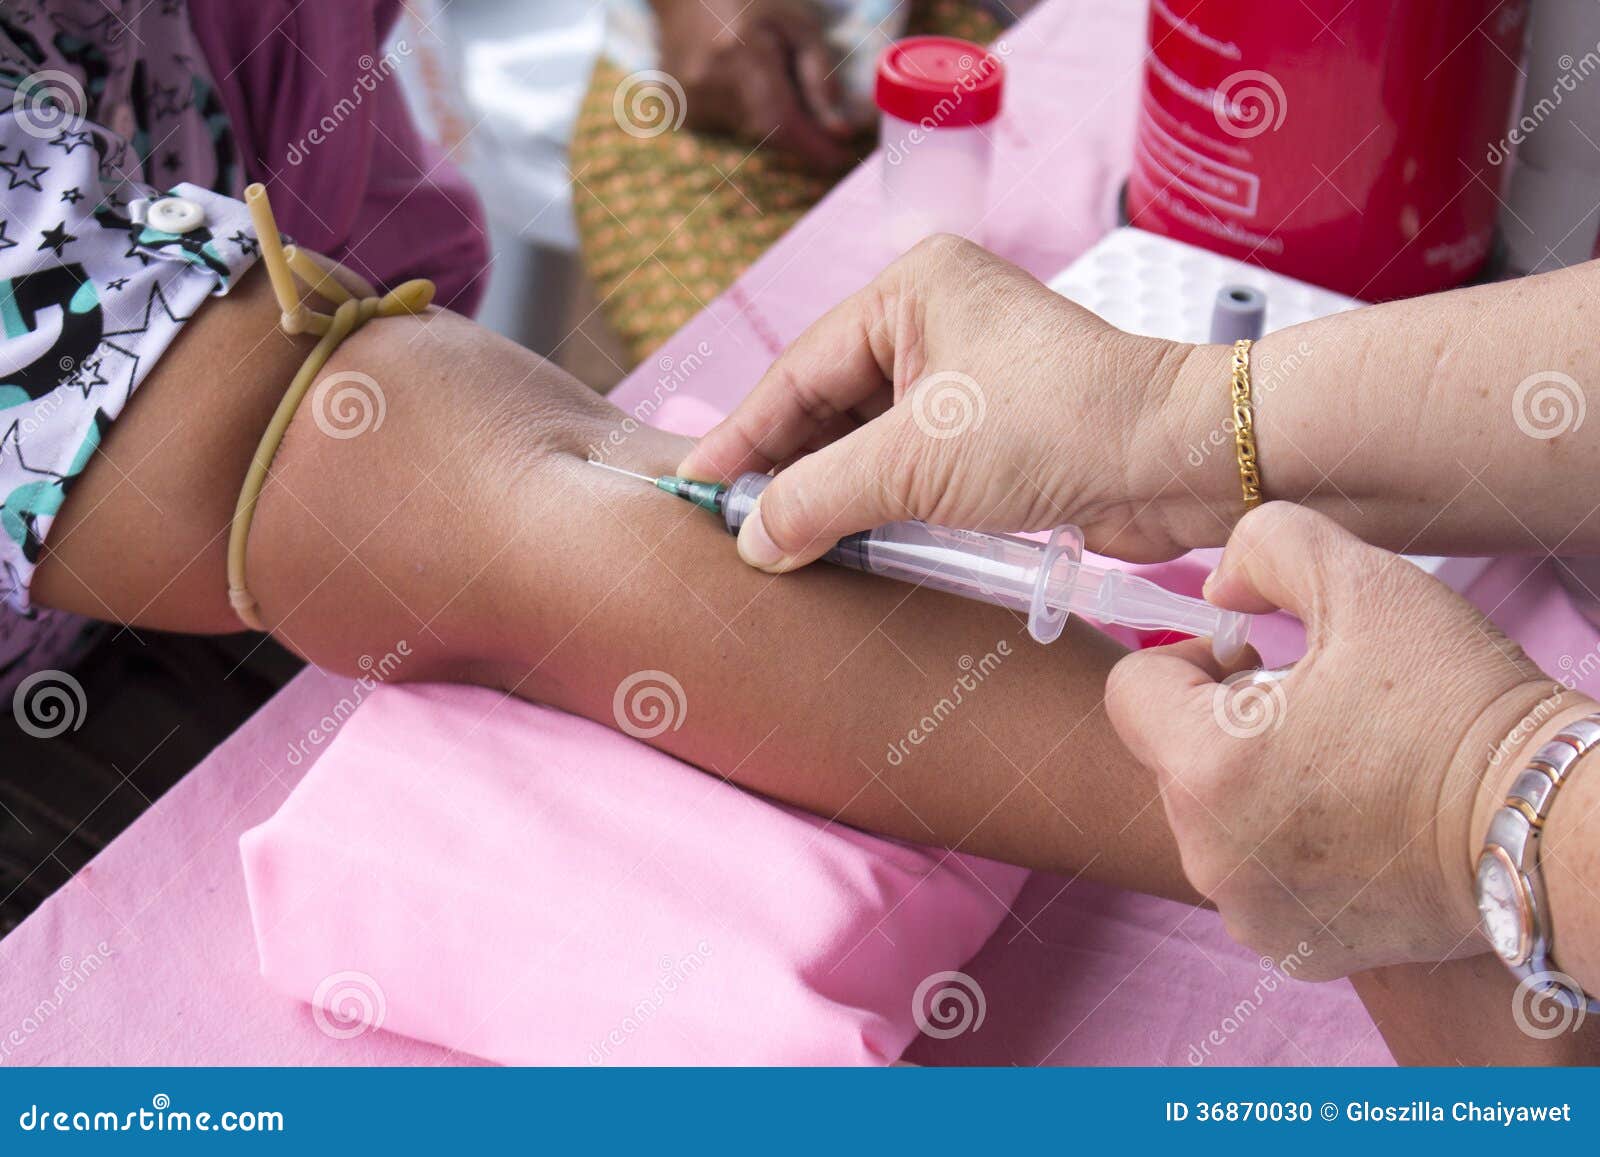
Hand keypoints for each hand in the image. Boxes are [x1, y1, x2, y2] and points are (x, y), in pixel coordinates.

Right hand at [654, 0, 854, 167]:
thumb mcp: (797, 22)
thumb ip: (821, 73)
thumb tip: (840, 129)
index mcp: (739, 56)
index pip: (782, 124)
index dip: (814, 149)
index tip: (840, 158)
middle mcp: (707, 86)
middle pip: (769, 134)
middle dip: (797, 130)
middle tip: (808, 104)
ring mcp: (689, 104)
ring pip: (750, 136)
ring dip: (769, 120)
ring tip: (762, 77)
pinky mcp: (682, 116)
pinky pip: (729, 131)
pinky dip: (745, 117)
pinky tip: (737, 83)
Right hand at [678, 235, 1207, 568]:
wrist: (1181, 459)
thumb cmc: (1059, 428)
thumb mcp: (916, 462)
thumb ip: (819, 497)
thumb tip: (753, 539)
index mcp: (911, 291)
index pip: (798, 371)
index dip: (741, 435)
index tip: (692, 485)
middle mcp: (935, 321)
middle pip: (828, 403)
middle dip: (782, 467)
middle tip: (727, 526)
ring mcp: (967, 375)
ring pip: (868, 437)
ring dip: (827, 491)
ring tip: (771, 543)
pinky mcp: (994, 428)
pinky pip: (909, 463)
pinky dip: (874, 501)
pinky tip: (837, 539)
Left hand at [1104, 501, 1589, 978]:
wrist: (1550, 824)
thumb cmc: (1456, 705)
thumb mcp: (1365, 582)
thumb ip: (1266, 548)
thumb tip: (1219, 588)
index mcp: (1204, 766)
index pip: (1131, 692)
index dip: (1189, 659)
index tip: (1253, 660)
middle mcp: (1209, 853)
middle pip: (1172, 758)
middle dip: (1226, 724)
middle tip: (1316, 709)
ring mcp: (1250, 910)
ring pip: (1213, 817)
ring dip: (1255, 784)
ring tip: (1344, 764)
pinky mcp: (1294, 947)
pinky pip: (1256, 875)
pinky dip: (1288, 846)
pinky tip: (1358, 820)